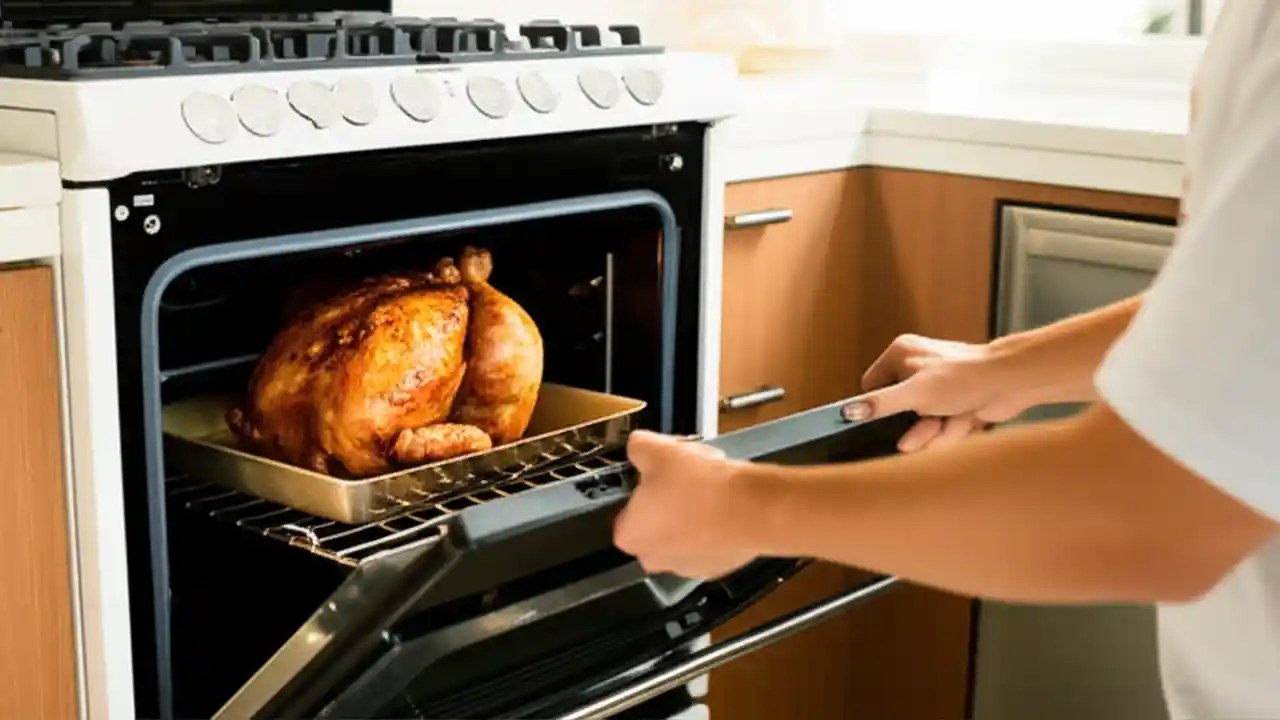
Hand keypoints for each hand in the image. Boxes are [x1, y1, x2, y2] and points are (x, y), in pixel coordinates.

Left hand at [613, 431, 759, 579]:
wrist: (750, 508)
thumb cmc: (699, 484)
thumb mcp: (658, 450)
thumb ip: (638, 447)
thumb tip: (637, 447)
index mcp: (630, 535)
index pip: (626, 512)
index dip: (643, 490)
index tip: (659, 475)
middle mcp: (653, 559)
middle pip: (654, 525)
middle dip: (667, 503)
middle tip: (685, 479)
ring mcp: (686, 568)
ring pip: (682, 537)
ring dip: (691, 516)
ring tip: (709, 489)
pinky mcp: (716, 568)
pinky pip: (707, 546)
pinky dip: (713, 528)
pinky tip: (724, 506)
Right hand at [849, 334, 1025, 452]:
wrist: (1011, 383)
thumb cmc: (965, 378)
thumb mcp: (914, 393)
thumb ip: (879, 404)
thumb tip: (846, 412)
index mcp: (901, 354)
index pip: (871, 385)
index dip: (878, 406)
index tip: (886, 418)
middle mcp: (917, 367)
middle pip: (898, 410)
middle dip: (914, 426)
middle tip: (923, 430)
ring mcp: (937, 387)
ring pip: (921, 422)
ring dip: (935, 431)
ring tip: (948, 424)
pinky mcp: (954, 403)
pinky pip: (941, 426)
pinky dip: (952, 429)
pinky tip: (964, 422)